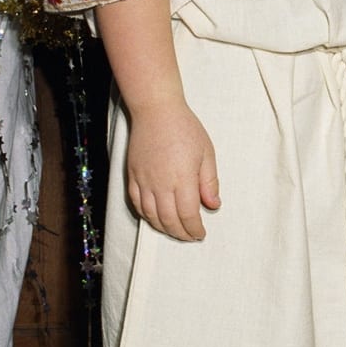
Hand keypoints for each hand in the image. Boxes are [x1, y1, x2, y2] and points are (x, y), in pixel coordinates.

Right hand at [123, 99, 219, 241]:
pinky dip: (146, 216)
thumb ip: (209, 182)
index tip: (201, 233)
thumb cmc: (184, 128)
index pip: (188, 215)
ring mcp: (144, 181)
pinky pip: (137, 204)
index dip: (195, 229)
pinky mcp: (132, 176)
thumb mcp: (206, 153)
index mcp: (182, 179)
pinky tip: (155, 218)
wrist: (156, 111)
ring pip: (151, 216)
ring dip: (163, 228)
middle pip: (169, 220)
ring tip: (175, 231)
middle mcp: (161, 184)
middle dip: (181, 233)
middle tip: (190, 236)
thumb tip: (213, 205)